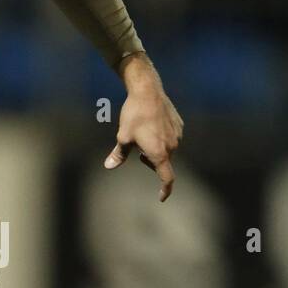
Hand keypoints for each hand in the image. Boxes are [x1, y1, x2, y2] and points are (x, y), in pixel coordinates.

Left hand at [104, 53, 183, 201]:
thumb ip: (118, 155)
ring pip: (167, 149)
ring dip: (156, 149)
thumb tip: (109, 166)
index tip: (162, 197)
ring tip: (143, 133)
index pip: (167, 178)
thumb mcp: (123, 137)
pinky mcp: (179, 125)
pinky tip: (152, 124)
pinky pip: (171, 137)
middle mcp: (172, 146)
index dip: (165, 190)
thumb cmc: (134, 115)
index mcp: (159, 153)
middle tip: (137, 151)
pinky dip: (162, 137)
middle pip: (162, 163)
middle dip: (150, 161)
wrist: (147, 91)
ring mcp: (177, 135)